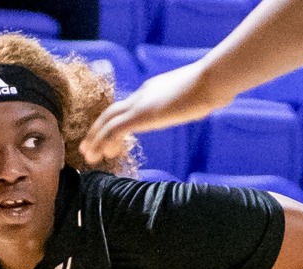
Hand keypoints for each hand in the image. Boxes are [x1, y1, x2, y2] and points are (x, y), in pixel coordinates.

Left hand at [84, 63, 233, 164]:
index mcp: (154, 90)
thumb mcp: (202, 95)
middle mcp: (143, 95)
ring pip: (107, 121)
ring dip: (95, 138)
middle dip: (97, 129)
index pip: (129, 106)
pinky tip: (103, 154)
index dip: (117, 122)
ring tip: (88, 155)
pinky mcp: (142, 115)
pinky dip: (105, 141)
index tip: (111, 138)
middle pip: (111, 111)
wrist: (211, 79)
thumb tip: (215, 101)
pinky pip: (115, 129)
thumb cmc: (213, 86)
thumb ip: (200, 100)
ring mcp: (141, 104)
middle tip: (88, 146)